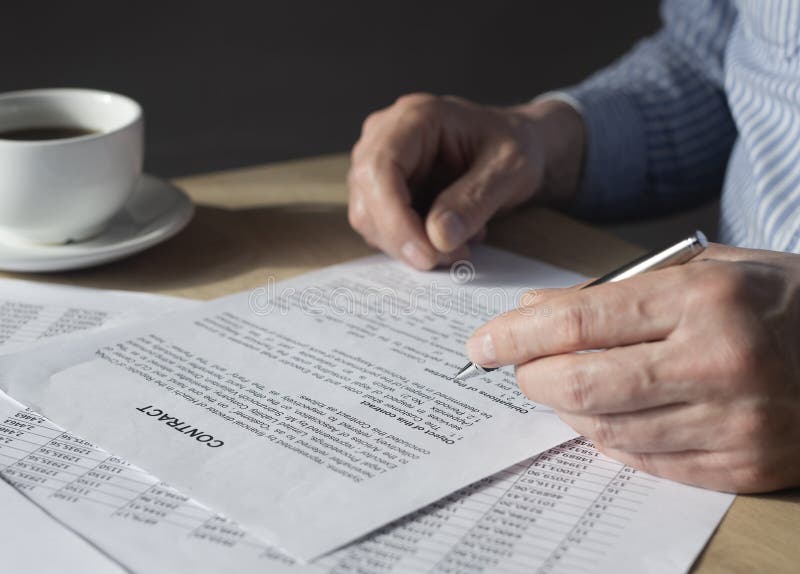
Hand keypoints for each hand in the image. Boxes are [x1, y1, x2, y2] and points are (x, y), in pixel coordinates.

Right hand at [348, 94, 583, 268]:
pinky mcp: (382, 190)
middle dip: (406, 240)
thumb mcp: (510, 170)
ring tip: (462, 243)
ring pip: (370, 220)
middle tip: (455, 257)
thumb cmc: (514, 146)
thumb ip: (475, 200)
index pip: (380, 169)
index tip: (426, 254)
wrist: (515, 148)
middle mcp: (384, 136)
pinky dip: (414, 244)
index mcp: (414, 117)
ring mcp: (378, 164)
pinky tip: (451, 236)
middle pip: (368, 199)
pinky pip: (382, 228)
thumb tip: (438, 237)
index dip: (395, 219)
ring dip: (411, 246)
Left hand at [466, 244, 799, 492]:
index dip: (516, 335)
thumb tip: (533, 311)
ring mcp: (733, 425)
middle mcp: (719, 365)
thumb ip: (614, 292)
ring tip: (563, 382)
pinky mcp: (742, 468)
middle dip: (529, 377)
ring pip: (605, 429)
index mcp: (706, 301)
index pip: (579, 322)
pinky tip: (605, 412)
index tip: (482, 344)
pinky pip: (643, 460)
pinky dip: (608, 435)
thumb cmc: (779, 299)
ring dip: (566, 407)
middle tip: (515, 367)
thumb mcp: (703, 270)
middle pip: (580, 384)